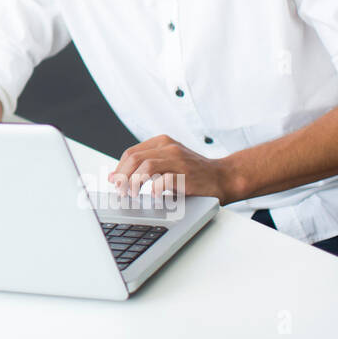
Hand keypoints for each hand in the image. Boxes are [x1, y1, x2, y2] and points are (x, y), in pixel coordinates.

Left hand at [108, 134, 237, 204]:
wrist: (224, 177)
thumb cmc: (193, 173)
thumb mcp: (168, 163)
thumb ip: (145, 166)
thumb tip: (115, 177)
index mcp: (161, 142)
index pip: (131, 153)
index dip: (119, 168)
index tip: (113, 181)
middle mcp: (169, 147)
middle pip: (134, 158)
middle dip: (122, 176)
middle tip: (119, 191)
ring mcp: (178, 159)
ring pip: (146, 166)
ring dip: (134, 182)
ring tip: (131, 195)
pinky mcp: (187, 174)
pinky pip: (164, 180)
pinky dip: (154, 188)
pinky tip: (152, 195)